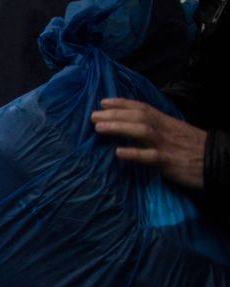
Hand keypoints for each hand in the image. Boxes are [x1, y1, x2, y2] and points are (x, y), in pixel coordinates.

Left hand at [91, 98, 206, 189]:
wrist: (217, 160)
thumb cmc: (192, 148)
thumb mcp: (174, 133)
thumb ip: (156, 129)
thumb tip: (134, 127)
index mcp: (166, 122)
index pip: (142, 108)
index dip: (122, 103)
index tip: (103, 102)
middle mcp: (164, 129)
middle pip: (138, 117)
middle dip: (115, 114)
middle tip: (93, 116)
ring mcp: (166, 144)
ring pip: (141, 131)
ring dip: (119, 128)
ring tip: (99, 128)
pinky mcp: (168, 161)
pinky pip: (149, 156)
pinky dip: (133, 153)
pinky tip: (118, 153)